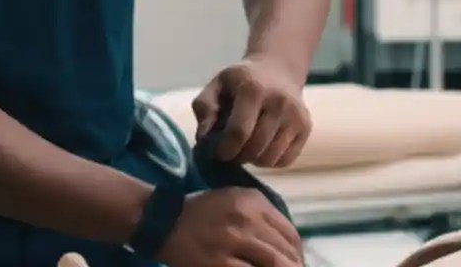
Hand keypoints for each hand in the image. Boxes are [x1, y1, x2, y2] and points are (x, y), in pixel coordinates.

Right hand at [157, 188, 302, 266]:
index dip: (297, 254)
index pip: (290, 233)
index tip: (295, 264)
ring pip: (276, 264)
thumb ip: (262, 216)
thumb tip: (290, 247)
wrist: (164, 222)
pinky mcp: (220, 262)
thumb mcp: (234, 200)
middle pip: (285, 251)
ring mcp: (233, 240)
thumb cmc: (202, 213)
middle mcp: (246, 217)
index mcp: (253, 201)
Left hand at [193, 58, 311, 168]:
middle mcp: (279, 102)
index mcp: (254, 89)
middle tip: (230, 152)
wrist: (277, 70)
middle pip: (255, 148)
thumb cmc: (240, 81)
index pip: (239, 132)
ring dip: (253, 160)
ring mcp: (296, 115)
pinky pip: (285, 160)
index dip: (225, 149)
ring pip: (270, 158)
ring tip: (245, 148)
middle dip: (237, 156)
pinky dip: (270, 161)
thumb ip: (204, 108)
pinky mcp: (306, 127)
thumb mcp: (217, 85)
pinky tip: (262, 147)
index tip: (217, 153)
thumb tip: (203, 138)